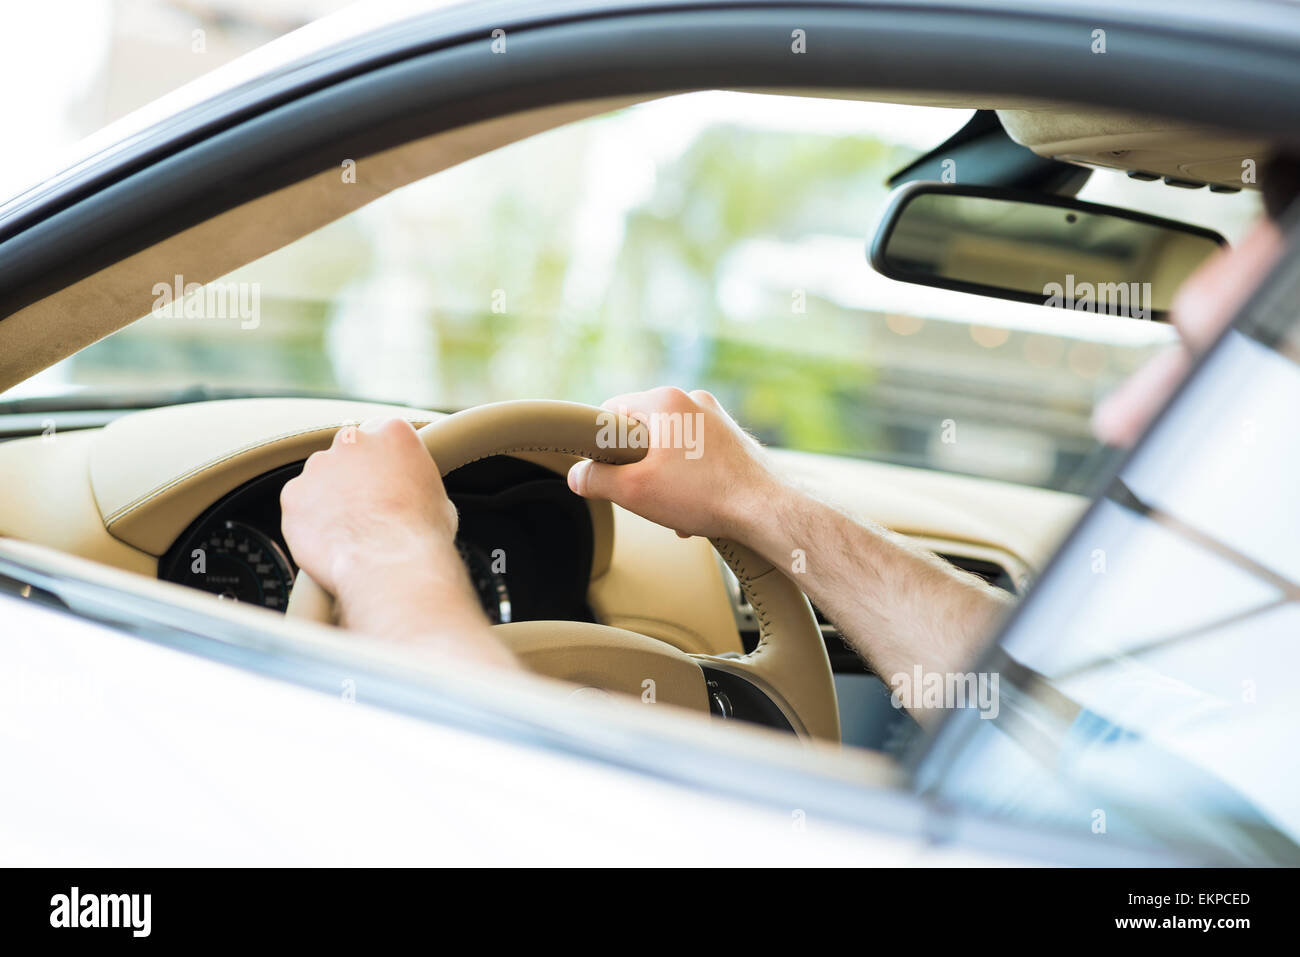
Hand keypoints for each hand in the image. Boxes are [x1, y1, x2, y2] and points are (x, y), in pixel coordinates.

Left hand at [280, 417, 515, 667]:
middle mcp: (353, 440)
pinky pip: (299, 504)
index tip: (385, 478)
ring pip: (320, 477)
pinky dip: (308, 520)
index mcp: (394, 433)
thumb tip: (414, 498)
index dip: (384, 460)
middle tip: (367, 505)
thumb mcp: (438, 500)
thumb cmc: (421, 537)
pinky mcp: (293, 494)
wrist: (391, 564)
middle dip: (354, 473)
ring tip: (348, 530)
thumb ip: (416, 485)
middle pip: (348, 450)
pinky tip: (329, 540)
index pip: (383, 433)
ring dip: (329, 496)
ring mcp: (319, 466)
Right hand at [567, 387, 782, 539]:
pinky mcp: (732, 439)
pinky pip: (695, 457)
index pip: (611, 411)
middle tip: (643, 494)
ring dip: (664, 479)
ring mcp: (716, 419)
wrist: (765, 510)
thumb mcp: (634, 491)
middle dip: (638, 467)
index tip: (604, 470)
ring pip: (670, 448)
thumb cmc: (704, 494)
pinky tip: (694, 509)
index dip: (600, 445)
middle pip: (642, 432)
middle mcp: (693, 400)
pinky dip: (689, 481)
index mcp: (665, 400)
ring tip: (674, 508)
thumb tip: (578, 476)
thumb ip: (597, 480)